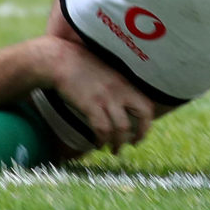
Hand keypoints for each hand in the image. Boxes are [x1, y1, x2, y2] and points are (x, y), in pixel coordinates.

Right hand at [47, 35, 154, 152]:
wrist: (62, 60)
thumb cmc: (81, 66)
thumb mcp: (107, 74)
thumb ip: (118, 88)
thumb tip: (123, 106)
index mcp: (125, 83)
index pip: (147, 105)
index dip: (147, 123)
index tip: (141, 133)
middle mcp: (120, 90)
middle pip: (143, 115)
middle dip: (141, 133)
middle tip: (132, 144)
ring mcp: (106, 98)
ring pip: (122, 127)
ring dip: (119, 143)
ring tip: (113, 149)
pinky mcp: (91, 104)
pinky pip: (102, 129)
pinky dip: (102, 140)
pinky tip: (98, 143)